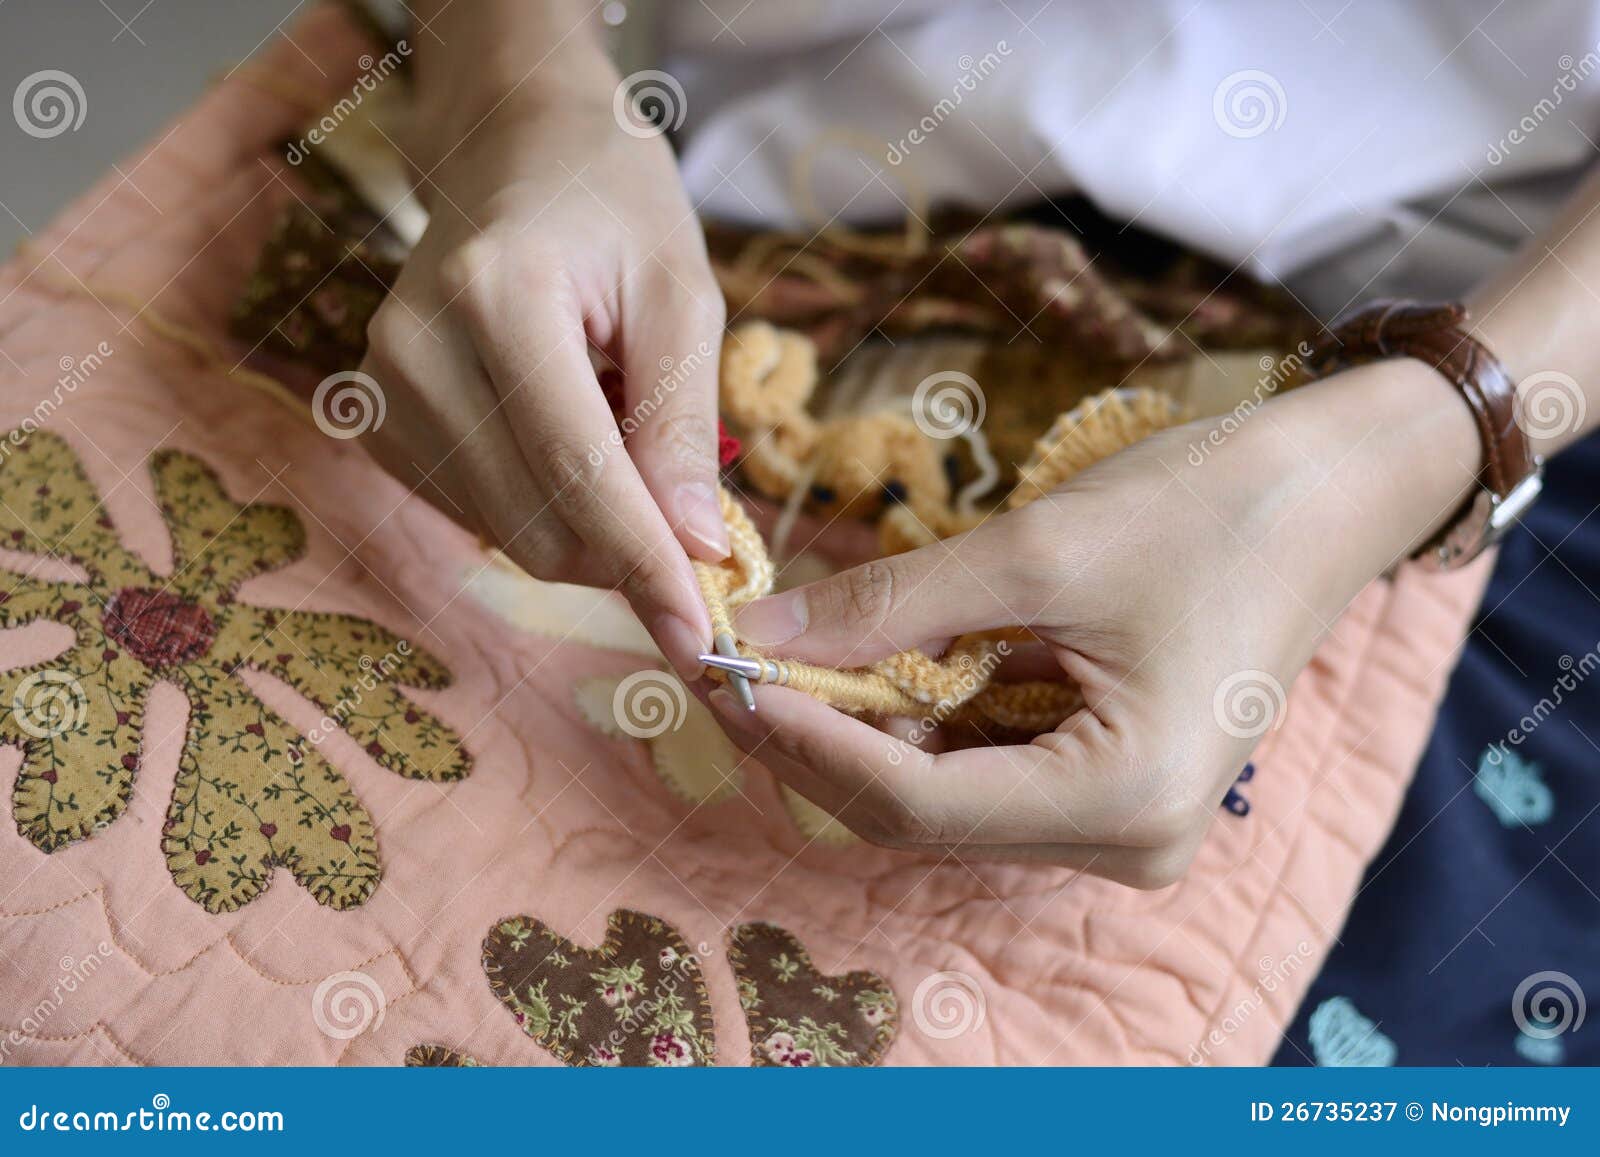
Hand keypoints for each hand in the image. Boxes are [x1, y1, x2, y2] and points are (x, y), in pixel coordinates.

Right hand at [358, 35, 726, 676]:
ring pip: (507, 536)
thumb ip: (682, 424)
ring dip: (588, 530)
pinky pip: (479, 517)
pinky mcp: (377, 422)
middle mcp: (414, 349)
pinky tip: (565, 437)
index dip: (645, 568)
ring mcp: (380, 389)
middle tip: (695, 527)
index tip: (702, 638)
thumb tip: (696, 550)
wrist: (512, 147)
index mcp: (496, 296)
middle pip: (537, 526)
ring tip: (617, 429)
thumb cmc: (611, 203)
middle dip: (627, 554)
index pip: (579, 474)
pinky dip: (544, 510)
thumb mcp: (681, 294)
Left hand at [707, 360, 1481, 886]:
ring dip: (855, 724)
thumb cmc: (1212, 509)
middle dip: (816, 733)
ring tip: (768, 655)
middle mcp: (1124, 842)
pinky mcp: (1107, 785)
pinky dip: (913, 713)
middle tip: (722, 662)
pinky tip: (853, 661)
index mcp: (1125, 801)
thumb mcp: (1038, 550)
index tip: (719, 675)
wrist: (1330, 491)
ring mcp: (1117, 822)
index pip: (916, 801)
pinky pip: (982, 763)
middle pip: (920, 807)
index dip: (805, 741)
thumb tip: (758, 638)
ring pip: (942, 789)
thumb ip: (891, 605)